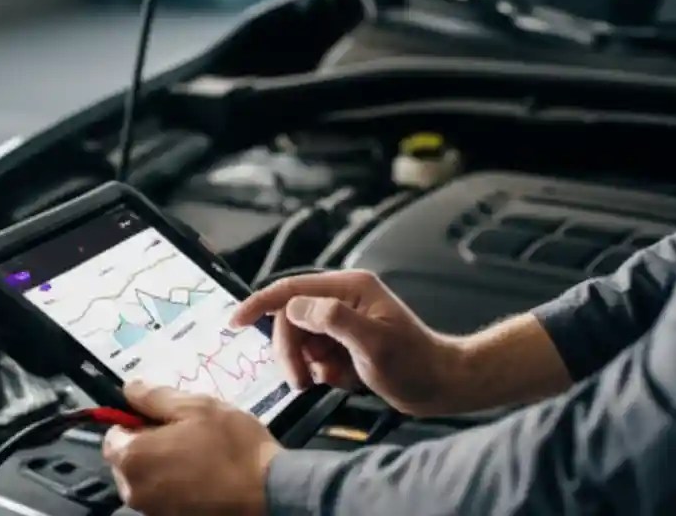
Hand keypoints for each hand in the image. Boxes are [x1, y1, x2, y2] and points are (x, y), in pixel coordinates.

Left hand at [101, 381, 279, 515]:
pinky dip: (174, 484)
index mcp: (132, 458)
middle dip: (148, 444)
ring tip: (198, 454)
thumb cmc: (231, 446)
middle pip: (127, 459)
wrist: (267, 492)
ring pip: (145, 479)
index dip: (135, 420)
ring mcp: (151, 510)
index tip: (164, 417)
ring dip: (161, 465)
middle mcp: (133, 490)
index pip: (111, 434)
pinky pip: (161, 496)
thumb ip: (155, 397)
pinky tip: (202, 475)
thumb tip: (128, 388)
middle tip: (186, 433)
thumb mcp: (196, 406)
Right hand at [229, 270, 464, 416]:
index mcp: (350, 288)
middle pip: (291, 319)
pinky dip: (321, 373)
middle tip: (299, 382)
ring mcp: (343, 322)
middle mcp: (343, 299)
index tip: (234, 323)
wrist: (441, 386)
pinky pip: (314, 357)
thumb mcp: (372, 342)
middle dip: (289, 351)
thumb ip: (332, 319)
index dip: (260, 303)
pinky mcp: (345, 343)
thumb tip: (295, 307)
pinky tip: (343, 380)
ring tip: (327, 382)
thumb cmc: (415, 363)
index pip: (292, 289)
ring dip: (306, 365)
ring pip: (300, 341)